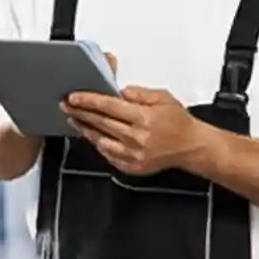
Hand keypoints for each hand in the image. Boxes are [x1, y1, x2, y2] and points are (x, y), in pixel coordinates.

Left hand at [61, 86, 207, 175]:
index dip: (88, 101)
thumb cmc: (179, 122)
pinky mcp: (132, 166)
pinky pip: (108, 155)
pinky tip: (91, 135)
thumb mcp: (162, 98)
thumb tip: (117, 91)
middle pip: (101, 123)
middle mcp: (137, 138)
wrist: (192, 147)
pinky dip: (98, 144)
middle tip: (66, 106)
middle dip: (80, 113)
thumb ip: (138, 93)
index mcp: (144, 118)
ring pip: (100, 140)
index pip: (109, 106)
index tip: (74, 97)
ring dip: (85, 129)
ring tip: (74, 120)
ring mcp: (134, 155)